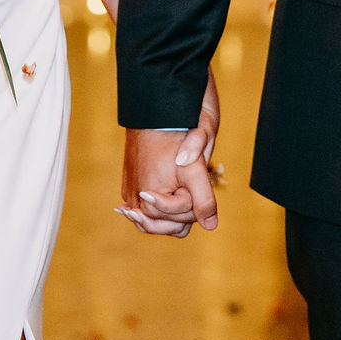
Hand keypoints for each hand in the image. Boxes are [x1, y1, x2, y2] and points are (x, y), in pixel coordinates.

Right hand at [118, 71, 220, 237]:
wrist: (154, 112)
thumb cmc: (175, 139)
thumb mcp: (196, 171)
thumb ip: (204, 201)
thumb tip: (211, 226)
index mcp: (148, 204)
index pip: (183, 223)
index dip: (195, 198)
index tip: (188, 173)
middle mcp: (134, 204)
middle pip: (171, 225)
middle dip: (185, 206)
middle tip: (185, 178)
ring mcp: (130, 196)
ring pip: (162, 219)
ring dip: (175, 206)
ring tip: (180, 182)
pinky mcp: (129, 186)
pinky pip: (150, 209)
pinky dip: (163, 202)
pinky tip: (170, 187)